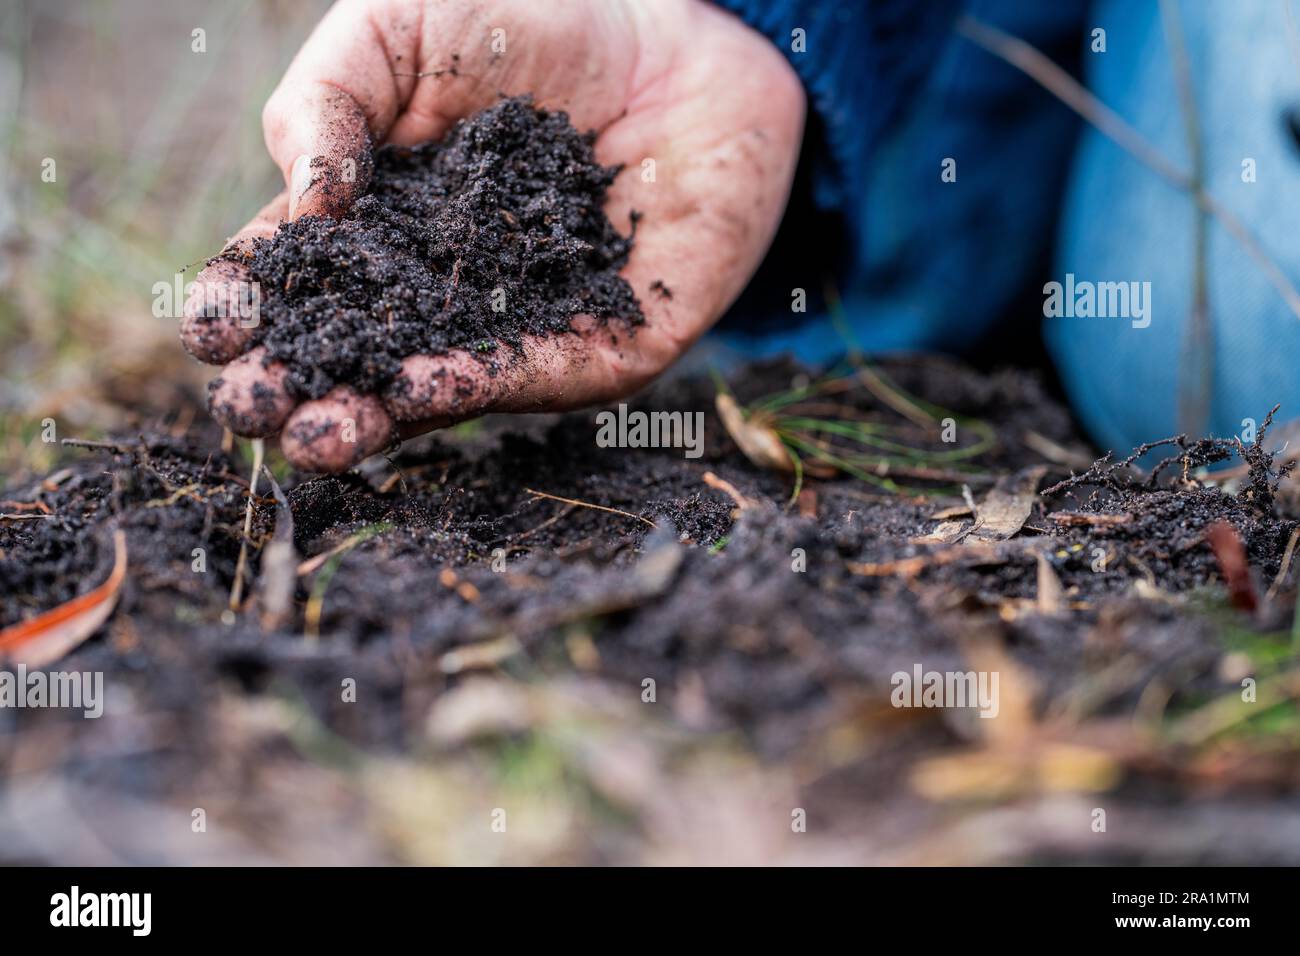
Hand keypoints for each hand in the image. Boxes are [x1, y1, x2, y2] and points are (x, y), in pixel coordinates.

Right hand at [182, 0, 804, 471]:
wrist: (677, 36)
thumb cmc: (528, 20)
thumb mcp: (396, 34)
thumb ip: (329, 103)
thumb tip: (308, 206)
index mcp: (375, 223)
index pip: (296, 279)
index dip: (249, 304)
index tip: (213, 325)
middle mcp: (437, 290)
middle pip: (354, 354)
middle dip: (294, 386)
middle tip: (246, 409)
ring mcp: (515, 324)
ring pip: (432, 386)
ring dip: (371, 416)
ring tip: (314, 436)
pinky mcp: (598, 344)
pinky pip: (533, 371)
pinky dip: (476, 382)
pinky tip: (420, 389)